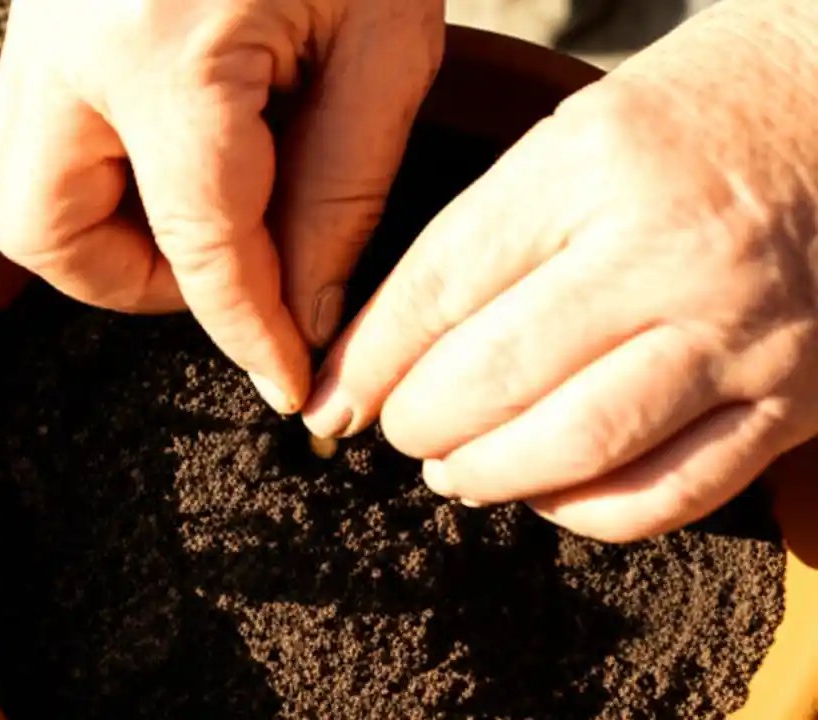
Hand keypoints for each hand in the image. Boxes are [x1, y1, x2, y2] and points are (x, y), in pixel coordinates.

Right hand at [0, 0, 443, 412]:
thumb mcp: (384, 42)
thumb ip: (342, 190)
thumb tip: (306, 315)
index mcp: (163, 52)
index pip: (202, 247)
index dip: (252, 333)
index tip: (293, 385)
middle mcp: (68, 45)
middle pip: (46, 232)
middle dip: (136, 283)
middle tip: (227, 273)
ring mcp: (37, 21)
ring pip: (20, 184)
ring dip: (104, 228)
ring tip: (203, 205)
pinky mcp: (42, 11)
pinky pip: (34, 125)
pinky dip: (96, 169)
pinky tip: (176, 149)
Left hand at [303, 0, 817, 540]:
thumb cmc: (702, 112)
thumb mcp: (577, 131)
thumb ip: (489, 233)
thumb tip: (392, 345)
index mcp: (594, 165)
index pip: (440, 288)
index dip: (368, 360)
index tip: (332, 399)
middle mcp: (668, 253)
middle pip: (497, 377)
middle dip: (418, 422)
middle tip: (396, 429)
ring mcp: (740, 332)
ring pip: (577, 447)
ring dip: (490, 475)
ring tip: (454, 471)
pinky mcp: (793, 398)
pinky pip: (671, 493)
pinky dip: (588, 511)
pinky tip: (550, 492)